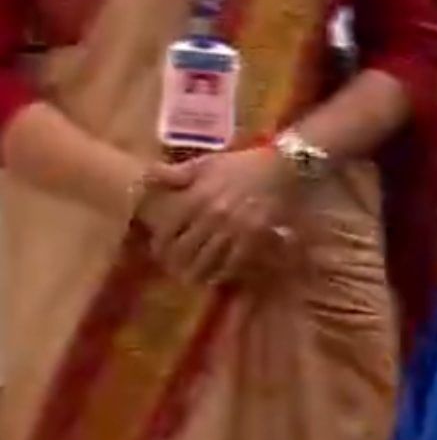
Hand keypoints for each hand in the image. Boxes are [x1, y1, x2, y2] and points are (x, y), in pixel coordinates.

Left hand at [148, 148, 300, 287]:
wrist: (287, 168)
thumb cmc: (244, 165)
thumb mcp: (208, 163)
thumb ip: (178, 173)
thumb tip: (148, 176)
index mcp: (198, 197)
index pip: (167, 230)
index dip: (159, 245)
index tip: (158, 250)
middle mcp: (213, 216)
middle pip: (183, 251)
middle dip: (174, 263)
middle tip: (173, 267)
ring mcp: (235, 230)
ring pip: (205, 262)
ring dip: (194, 273)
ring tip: (190, 276)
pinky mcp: (255, 239)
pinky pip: (232, 265)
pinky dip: (220, 274)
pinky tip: (215, 276)